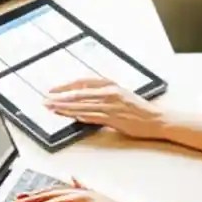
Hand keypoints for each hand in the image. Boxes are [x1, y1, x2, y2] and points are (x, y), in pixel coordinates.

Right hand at [11, 180, 147, 201]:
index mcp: (77, 199)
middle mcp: (78, 192)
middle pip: (48, 194)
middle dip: (30, 199)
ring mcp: (83, 192)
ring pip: (56, 190)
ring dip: (40, 192)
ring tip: (27, 194)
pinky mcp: (89, 194)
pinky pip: (69, 187)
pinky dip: (65, 184)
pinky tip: (67, 178)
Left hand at [44, 78, 165, 139]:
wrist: (156, 119)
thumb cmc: (138, 108)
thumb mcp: (120, 94)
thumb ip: (102, 93)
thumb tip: (82, 96)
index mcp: (110, 84)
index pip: (82, 82)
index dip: (65, 86)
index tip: (53, 90)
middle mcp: (110, 92)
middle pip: (79, 94)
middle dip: (60, 98)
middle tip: (46, 100)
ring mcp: (111, 106)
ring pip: (82, 106)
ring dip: (65, 108)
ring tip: (51, 109)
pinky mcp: (113, 119)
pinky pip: (92, 117)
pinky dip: (78, 116)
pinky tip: (68, 117)